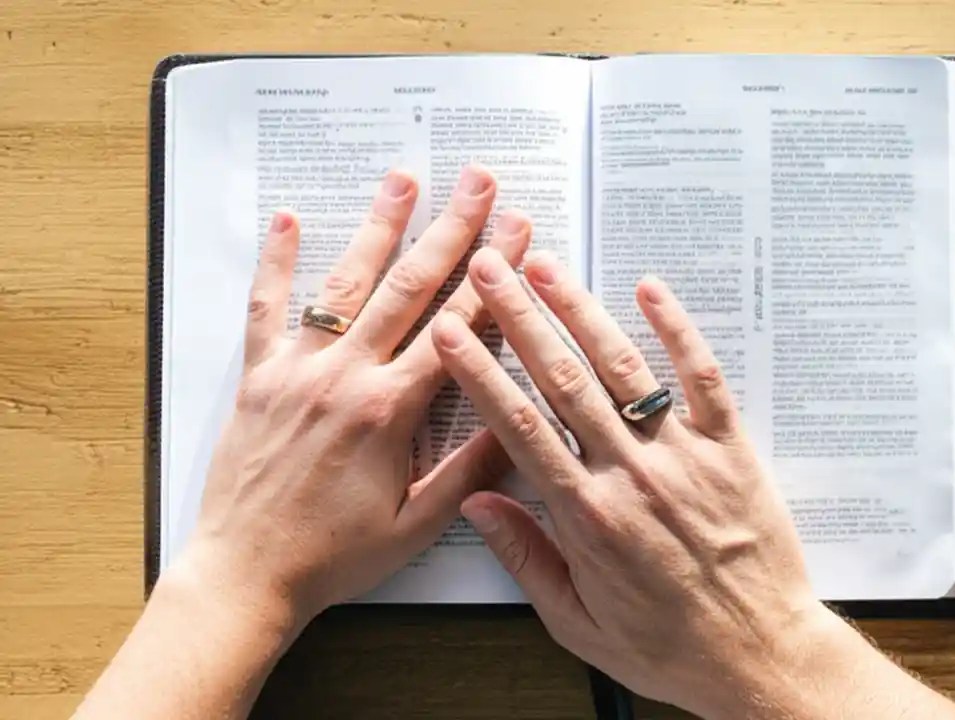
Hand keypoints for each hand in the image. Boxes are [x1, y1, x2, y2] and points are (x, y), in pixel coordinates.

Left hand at [172, 166, 528, 628]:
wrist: (247, 573)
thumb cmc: (334, 556)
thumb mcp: (417, 525)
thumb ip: (469, 471)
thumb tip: (520, 425)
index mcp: (388, 411)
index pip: (454, 328)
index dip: (492, 278)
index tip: (517, 234)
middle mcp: (344, 377)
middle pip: (407, 288)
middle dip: (450, 230)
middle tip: (478, 183)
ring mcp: (296, 371)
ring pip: (344, 285)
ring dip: (377, 229)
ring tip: (403, 180)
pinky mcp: (259, 378)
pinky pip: (267, 312)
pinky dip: (276, 265)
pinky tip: (286, 222)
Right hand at [430, 248, 860, 717]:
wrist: (760, 655)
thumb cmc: (670, 647)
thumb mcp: (577, 623)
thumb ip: (526, 558)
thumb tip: (479, 503)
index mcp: (586, 516)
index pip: (519, 425)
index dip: (480, 371)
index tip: (453, 330)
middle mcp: (631, 474)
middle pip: (562, 379)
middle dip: (519, 317)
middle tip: (489, 268)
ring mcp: (684, 455)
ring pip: (623, 368)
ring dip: (581, 311)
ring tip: (547, 266)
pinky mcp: (730, 448)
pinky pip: (702, 377)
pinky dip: (677, 329)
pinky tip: (650, 289)